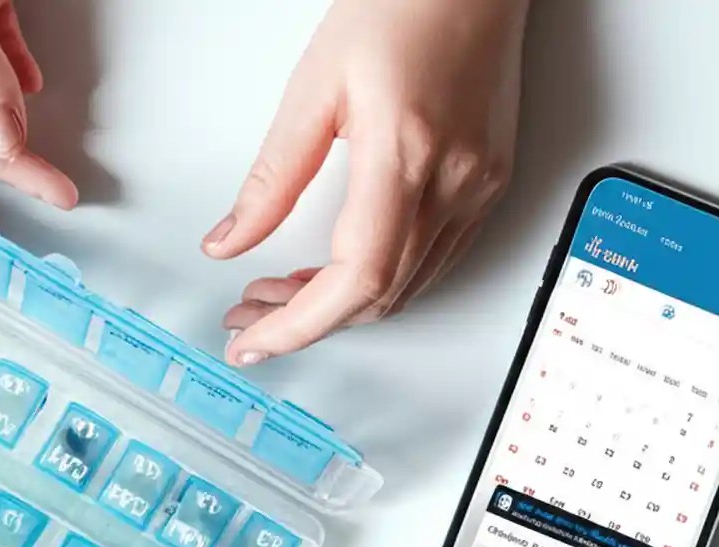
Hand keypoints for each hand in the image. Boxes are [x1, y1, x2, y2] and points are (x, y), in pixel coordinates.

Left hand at [203, 0, 528, 365]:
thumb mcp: (313, 87)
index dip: (299, 325)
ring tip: (279, 293)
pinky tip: (338, 270)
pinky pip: (432, 263)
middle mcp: (454, 183)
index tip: (253, 341)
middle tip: (248, 314)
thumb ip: (271, 177)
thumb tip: (230, 242)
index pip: (355, 278)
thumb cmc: (403, 7)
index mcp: (405, 154)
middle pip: (378, 297)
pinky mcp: (489, 186)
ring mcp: (480, 190)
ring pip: (406, 289)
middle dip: (306, 320)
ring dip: (340, 306)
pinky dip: (379, 281)